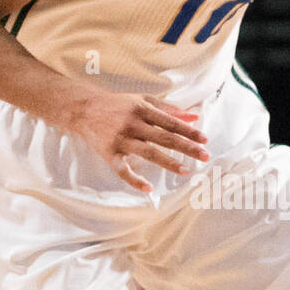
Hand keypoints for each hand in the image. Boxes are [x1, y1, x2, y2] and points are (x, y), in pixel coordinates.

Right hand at [70, 89, 209, 192]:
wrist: (84, 109)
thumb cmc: (118, 105)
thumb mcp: (142, 101)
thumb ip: (168, 109)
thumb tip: (194, 116)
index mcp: (142, 109)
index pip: (170, 122)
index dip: (188, 131)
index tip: (205, 139)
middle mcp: (133, 124)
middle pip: (164, 137)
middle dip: (186, 147)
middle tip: (205, 156)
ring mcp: (121, 139)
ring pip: (148, 153)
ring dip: (168, 162)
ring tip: (185, 170)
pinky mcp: (109, 153)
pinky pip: (123, 170)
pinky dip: (134, 180)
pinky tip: (148, 188)